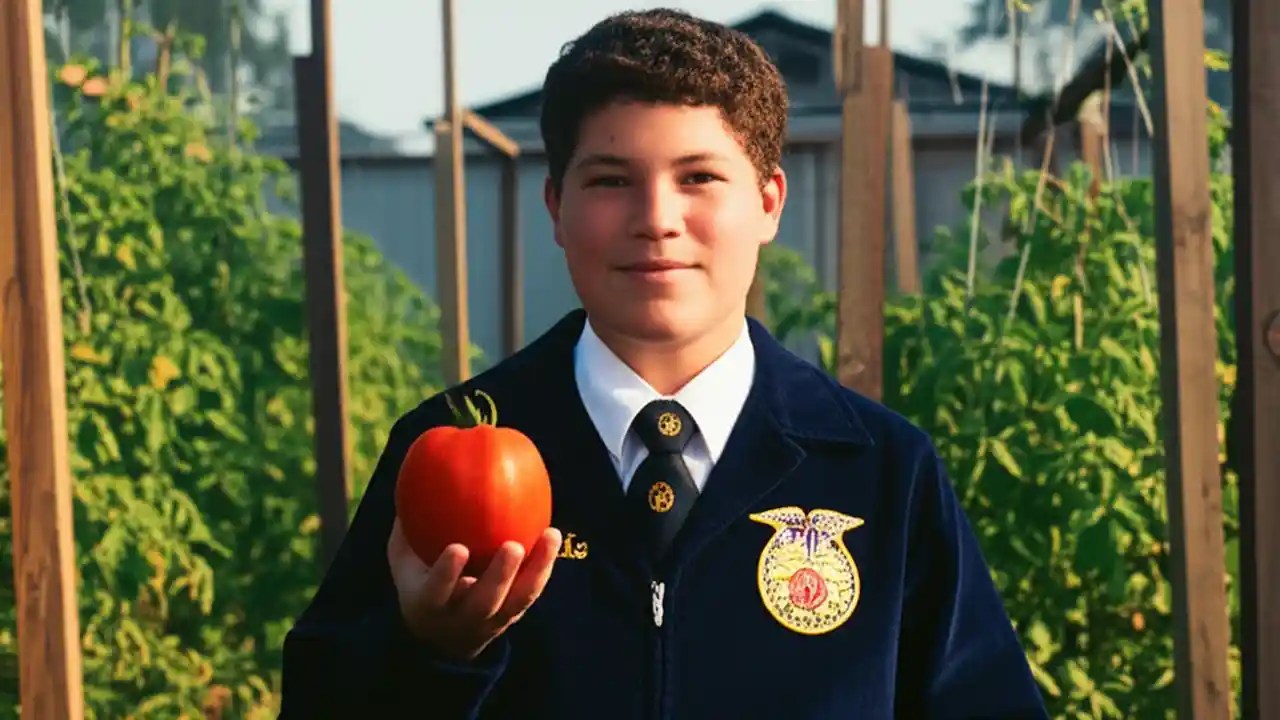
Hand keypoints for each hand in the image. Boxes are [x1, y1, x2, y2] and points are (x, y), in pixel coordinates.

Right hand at [387, 519, 561, 661]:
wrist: (441, 637)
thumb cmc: (419, 583)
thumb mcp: (403, 562)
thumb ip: (406, 528)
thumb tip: (412, 477)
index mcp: (428, 605)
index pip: (436, 593)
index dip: (446, 574)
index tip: (457, 548)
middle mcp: (461, 618)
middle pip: (484, 602)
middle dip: (500, 576)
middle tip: (512, 546)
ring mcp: (491, 620)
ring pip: (517, 600)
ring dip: (535, 570)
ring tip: (550, 536)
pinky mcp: (512, 615)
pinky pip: (531, 592)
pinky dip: (544, 566)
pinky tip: (552, 535)